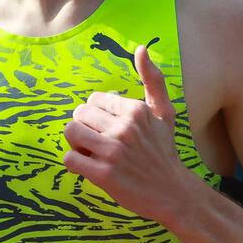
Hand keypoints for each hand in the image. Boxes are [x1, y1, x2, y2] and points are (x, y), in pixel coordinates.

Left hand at [61, 44, 195, 226]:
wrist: (172, 193)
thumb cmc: (163, 151)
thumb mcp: (164, 113)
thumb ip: (153, 80)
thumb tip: (141, 48)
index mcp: (136, 110)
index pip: (93, 100)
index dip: (96, 116)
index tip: (109, 129)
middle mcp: (125, 128)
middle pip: (78, 114)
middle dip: (84, 128)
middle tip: (97, 142)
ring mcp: (114, 151)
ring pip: (70, 132)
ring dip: (76, 144)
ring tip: (90, 153)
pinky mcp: (104, 174)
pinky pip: (69, 158)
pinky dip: (74, 163)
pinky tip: (88, 168)